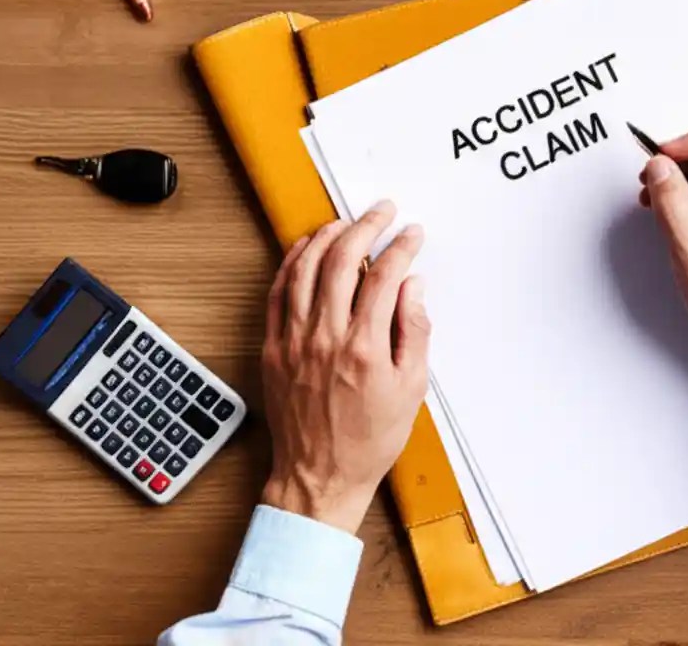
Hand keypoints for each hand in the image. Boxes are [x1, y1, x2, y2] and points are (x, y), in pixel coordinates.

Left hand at [259, 202, 430, 533]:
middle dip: (365, 226)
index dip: (400, 246)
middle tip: (381, 212)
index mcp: (364, 347)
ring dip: (326, 236)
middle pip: (342, 260)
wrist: (320, 476)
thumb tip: (413, 287)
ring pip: (305, 268)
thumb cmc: (369, 440)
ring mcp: (294, 341)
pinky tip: (304, 248)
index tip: (411, 234)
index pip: (384, 276)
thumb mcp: (412, 389)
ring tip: (345, 222)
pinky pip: (278, 292)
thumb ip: (415, 332)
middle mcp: (325, 337)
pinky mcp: (273, 349)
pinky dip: (291, 263)